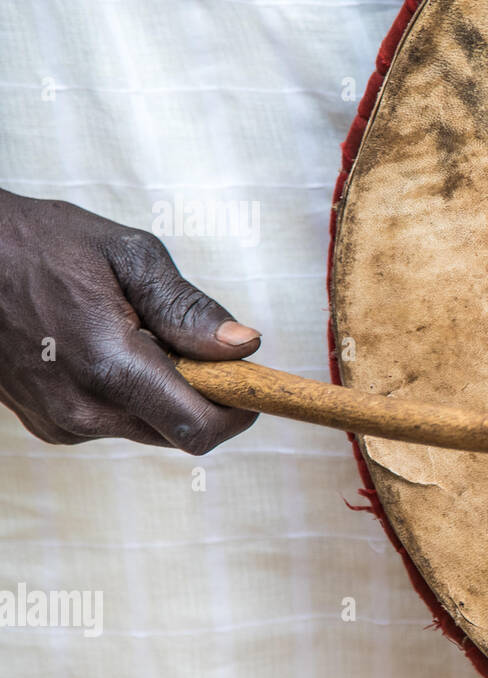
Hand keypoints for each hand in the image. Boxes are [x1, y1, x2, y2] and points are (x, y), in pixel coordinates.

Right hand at [0, 189, 260, 453]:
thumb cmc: (44, 245)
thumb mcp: (129, 256)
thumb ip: (189, 308)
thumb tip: (244, 346)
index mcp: (110, 369)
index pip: (200, 429)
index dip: (240, 411)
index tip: (252, 382)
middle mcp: (84, 411)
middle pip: (181, 432)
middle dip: (204, 396)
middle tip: (191, 343)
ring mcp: (62, 424)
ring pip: (151, 427)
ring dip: (166, 393)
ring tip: (136, 335)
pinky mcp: (50, 425)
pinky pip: (117, 421)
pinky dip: (131, 394)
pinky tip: (104, 349)